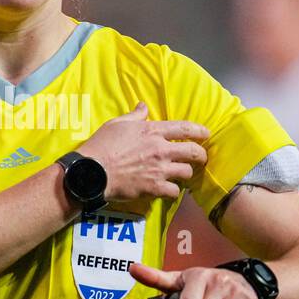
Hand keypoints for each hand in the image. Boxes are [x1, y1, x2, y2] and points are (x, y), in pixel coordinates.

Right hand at [78, 103, 208, 203]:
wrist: (92, 171)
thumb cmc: (102, 145)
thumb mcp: (117, 124)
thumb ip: (135, 116)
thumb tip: (143, 106)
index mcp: (152, 131)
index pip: (185, 129)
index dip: (199, 131)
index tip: (206, 134)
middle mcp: (160, 149)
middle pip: (193, 152)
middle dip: (201, 155)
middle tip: (200, 158)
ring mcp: (159, 169)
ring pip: (187, 172)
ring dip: (185, 173)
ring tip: (181, 174)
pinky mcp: (154, 188)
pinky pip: (174, 191)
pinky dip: (173, 191)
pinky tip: (168, 189)